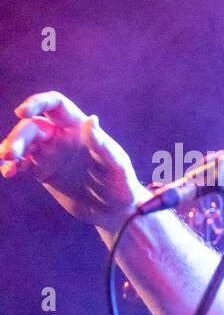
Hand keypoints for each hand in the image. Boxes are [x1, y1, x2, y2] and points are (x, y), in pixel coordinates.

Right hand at [1, 91, 149, 230]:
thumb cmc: (121, 184)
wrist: (114, 211)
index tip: (22, 112)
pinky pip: (21, 162)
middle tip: (9, 153)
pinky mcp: (42, 171)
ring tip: (4, 161)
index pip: (55, 105)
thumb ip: (102, 145)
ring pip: (23, 143)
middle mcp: (61, 136)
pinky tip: (8, 172)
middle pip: (32, 126)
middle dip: (18, 136)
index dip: (37, 102)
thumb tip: (91, 119)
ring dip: (10, 148)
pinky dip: (11, 165)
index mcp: (79, 127)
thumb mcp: (116, 165)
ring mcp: (50, 153)